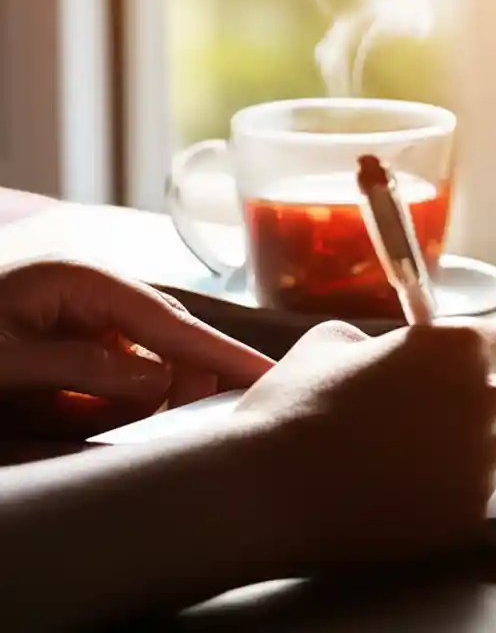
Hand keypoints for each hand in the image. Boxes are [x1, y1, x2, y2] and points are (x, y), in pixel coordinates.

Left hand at [0, 259, 273, 436]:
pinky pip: (116, 377)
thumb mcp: (4, 364)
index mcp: (78, 281)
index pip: (168, 322)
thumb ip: (83, 369)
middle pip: (164, 342)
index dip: (219, 353)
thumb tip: (160, 380)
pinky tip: (61, 409)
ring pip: (142, 367)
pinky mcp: (75, 341)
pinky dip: (101, 403)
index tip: (266, 376)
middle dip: (162, 387)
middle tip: (134, 418)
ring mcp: (83, 316)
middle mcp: (90, 293)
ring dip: (120, 401)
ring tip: (62, 410)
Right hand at [232, 318, 495, 564]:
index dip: (480, 361)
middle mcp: (487, 403)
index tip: (453, 375)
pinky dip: (448, 496)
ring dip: (465, 454)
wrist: (266, 489)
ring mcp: (484, 464)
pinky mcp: (470, 517)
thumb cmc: (295, 405)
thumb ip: (382, 341)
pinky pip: (475, 498)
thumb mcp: (331, 342)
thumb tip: (388, 353)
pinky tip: (402, 495)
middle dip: (475, 410)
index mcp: (461, 349)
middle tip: (423, 423)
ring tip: (405, 463)